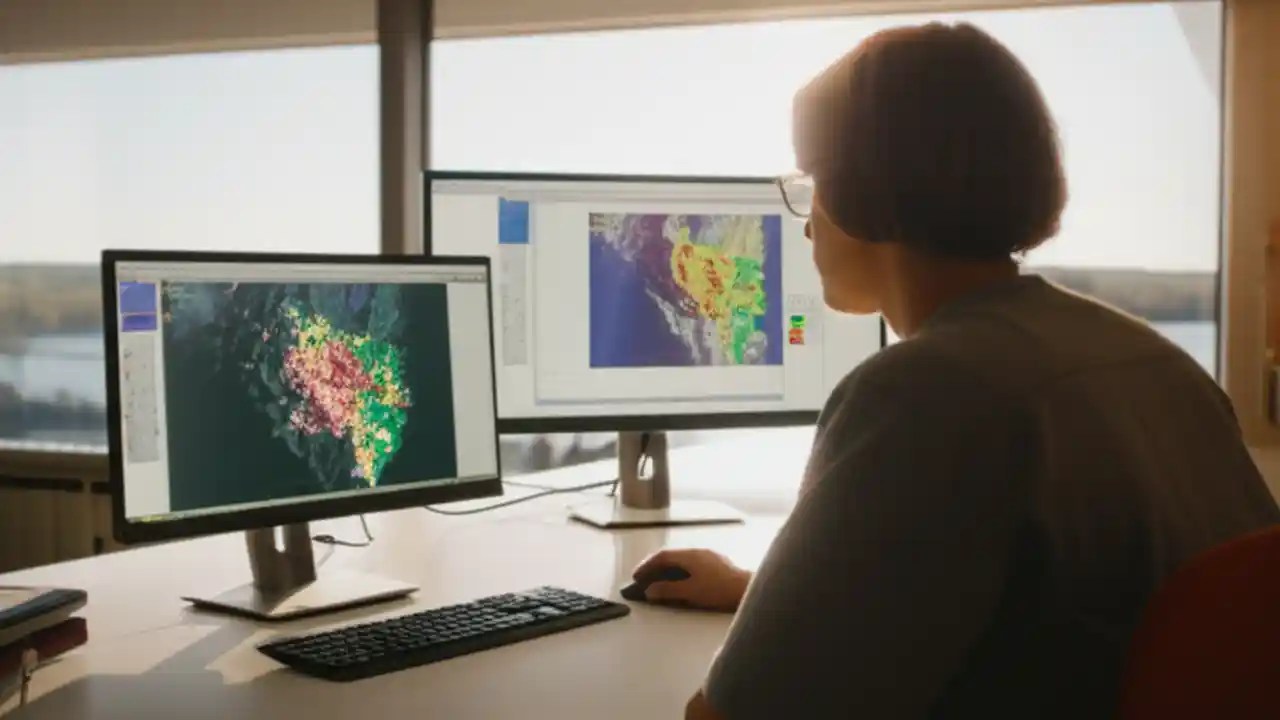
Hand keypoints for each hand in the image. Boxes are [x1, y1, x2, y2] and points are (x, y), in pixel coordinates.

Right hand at [632, 548, 750, 612]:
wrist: (748, 589)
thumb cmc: (719, 590)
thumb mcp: (691, 592)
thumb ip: (669, 590)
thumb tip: (650, 590)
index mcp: (690, 555)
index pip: (662, 556)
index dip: (647, 565)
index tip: (636, 576)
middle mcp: (698, 551)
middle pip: (671, 555)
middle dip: (655, 566)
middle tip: (644, 578)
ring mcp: (709, 556)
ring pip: (682, 559)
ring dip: (668, 569)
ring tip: (660, 580)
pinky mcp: (718, 564)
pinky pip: (692, 563)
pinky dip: (680, 571)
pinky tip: (681, 581)